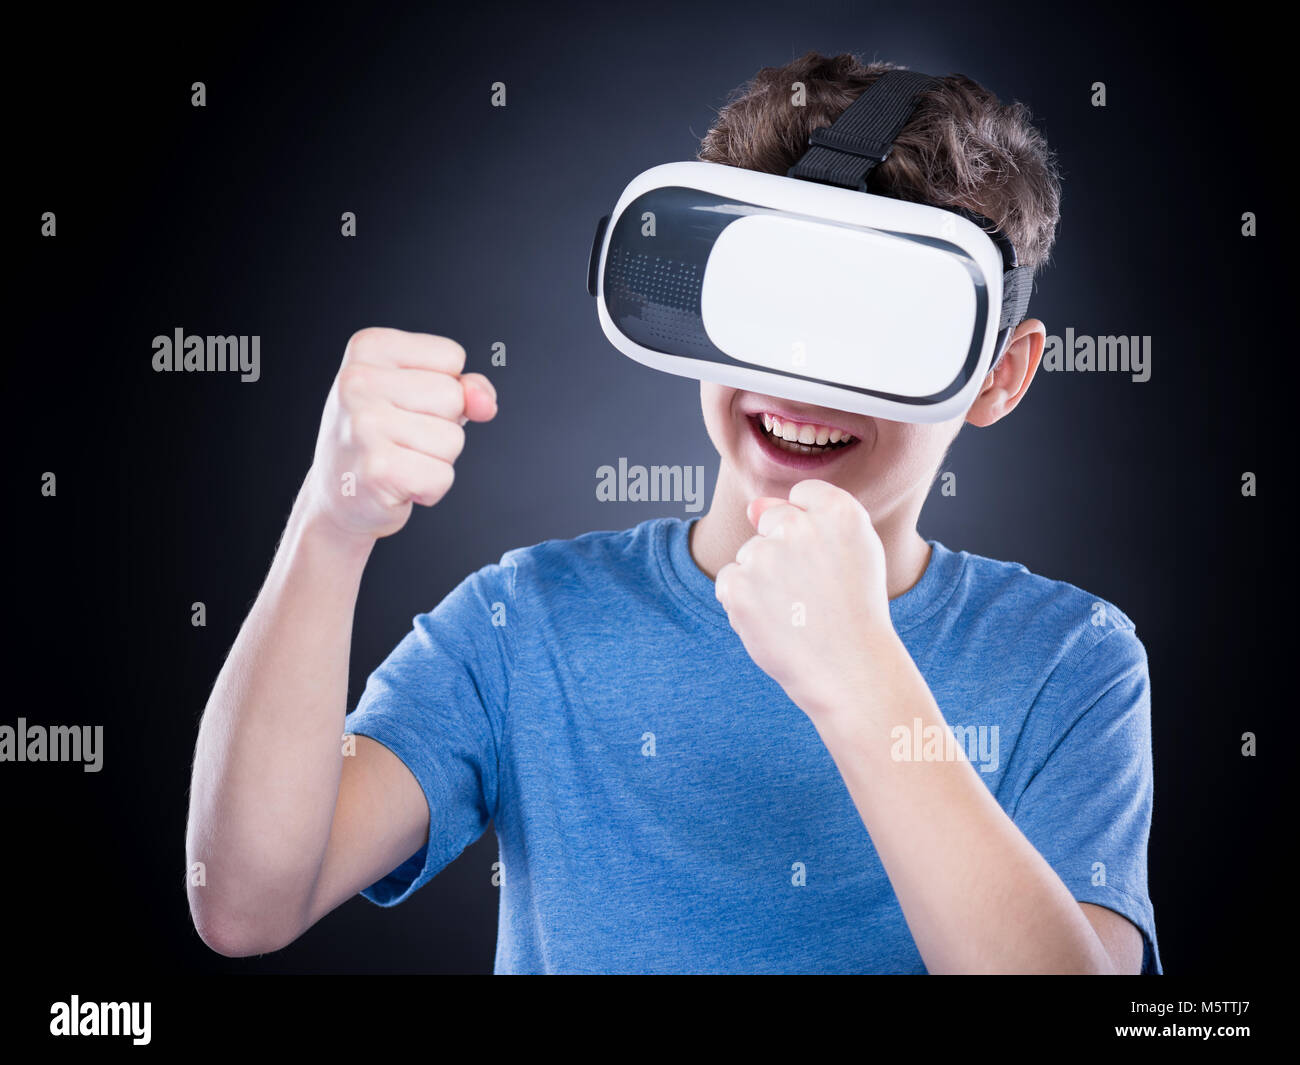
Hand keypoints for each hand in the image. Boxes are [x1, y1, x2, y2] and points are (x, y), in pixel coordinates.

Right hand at [300, 327, 496, 544]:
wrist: (339, 497)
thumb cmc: (383, 439)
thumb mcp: (421, 396)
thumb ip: (465, 388)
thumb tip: (486, 403)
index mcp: (368, 347)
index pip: (451, 356)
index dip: (442, 390)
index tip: (403, 406)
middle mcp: (357, 381)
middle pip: (453, 396)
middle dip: (442, 426)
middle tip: (400, 440)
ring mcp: (364, 425)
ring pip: (453, 439)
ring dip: (436, 459)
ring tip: (398, 461)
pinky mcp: (377, 470)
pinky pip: (443, 476)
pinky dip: (430, 489)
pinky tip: (398, 485)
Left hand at [714, 479, 895, 716]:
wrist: (849, 669)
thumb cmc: (854, 610)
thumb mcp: (853, 552)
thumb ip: (807, 516)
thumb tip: (752, 506)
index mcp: (839, 510)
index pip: (803, 495)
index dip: (812, 529)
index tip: (825, 559)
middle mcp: (798, 525)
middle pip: (770, 521)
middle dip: (782, 551)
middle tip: (812, 592)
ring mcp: (765, 555)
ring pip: (749, 554)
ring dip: (762, 580)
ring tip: (797, 612)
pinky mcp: (738, 586)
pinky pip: (729, 582)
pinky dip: (744, 602)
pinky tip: (774, 622)